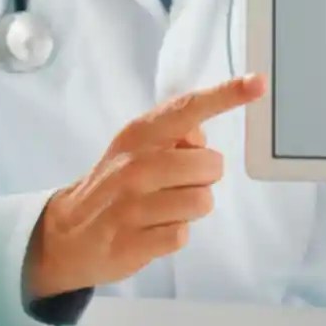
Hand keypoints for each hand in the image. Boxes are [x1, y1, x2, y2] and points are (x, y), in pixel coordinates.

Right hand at [25, 74, 267, 298]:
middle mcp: (134, 166)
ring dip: (189, 208)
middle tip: (176, 184)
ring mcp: (131, 206)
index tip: (257, 83)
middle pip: (211, 165)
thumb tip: (201, 135)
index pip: (189, 108)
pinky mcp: (131, 243)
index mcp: (140, 135)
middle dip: (203, 177)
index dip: (227, 94)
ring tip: (163, 209)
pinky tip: (151, 230)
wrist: (67, 234)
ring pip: (201, 202)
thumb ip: (174, 134)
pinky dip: (173, 235)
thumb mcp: (137, 147)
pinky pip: (182, 236)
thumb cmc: (116, 185)